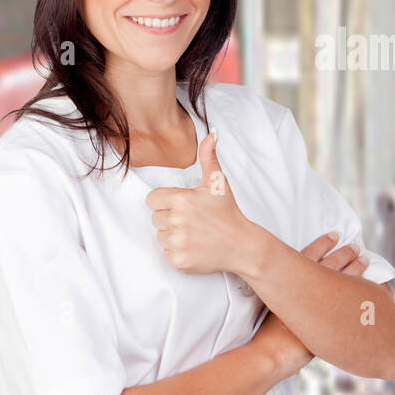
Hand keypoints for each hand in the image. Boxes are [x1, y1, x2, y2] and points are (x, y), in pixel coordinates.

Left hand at [146, 130, 258, 274]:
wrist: (242, 245)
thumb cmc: (228, 212)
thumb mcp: (218, 182)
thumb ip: (209, 156)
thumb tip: (212, 133)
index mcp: (182, 200)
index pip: (153, 200)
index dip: (167, 202)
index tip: (184, 206)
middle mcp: (177, 221)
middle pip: (155, 218)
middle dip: (170, 218)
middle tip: (193, 220)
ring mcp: (177, 242)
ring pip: (160, 235)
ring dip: (173, 235)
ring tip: (194, 233)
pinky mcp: (178, 260)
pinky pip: (166, 253)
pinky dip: (178, 252)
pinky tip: (194, 246)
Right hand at [251, 232, 369, 376]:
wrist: (272, 351)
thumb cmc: (269, 333)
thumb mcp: (275, 305)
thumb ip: (287, 293)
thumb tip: (297, 289)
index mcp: (294, 281)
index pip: (312, 253)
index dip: (324, 242)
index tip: (335, 234)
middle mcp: (311, 288)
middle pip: (333, 263)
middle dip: (347, 253)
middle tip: (357, 246)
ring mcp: (324, 303)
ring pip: (347, 279)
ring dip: (358, 268)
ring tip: (366, 259)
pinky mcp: (335, 319)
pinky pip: (355, 301)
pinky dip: (366, 292)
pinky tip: (375, 288)